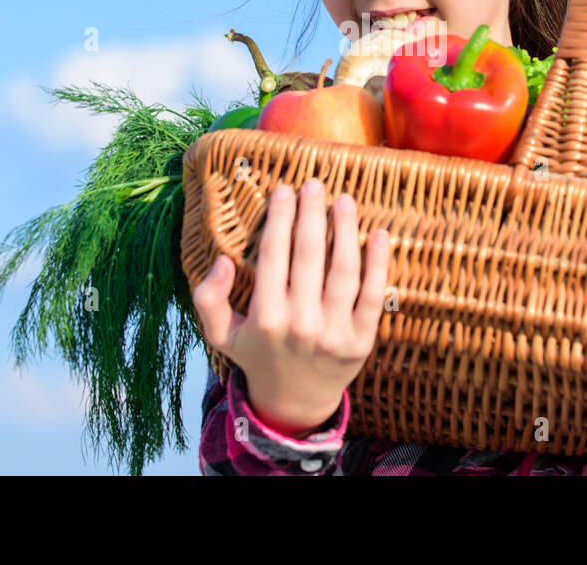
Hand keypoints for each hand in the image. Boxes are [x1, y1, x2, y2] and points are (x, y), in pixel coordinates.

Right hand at [191, 177, 390, 435]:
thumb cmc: (257, 355)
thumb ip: (208, 298)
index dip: (280, 218)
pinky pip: (372, 296)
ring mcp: (334, 333)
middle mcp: (300, 324)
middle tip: (314, 184)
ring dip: (344, 229)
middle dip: (311, 213)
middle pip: (308, 255)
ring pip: (343, 270)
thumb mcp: (221, 334)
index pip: (274, 255)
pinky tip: (378, 233)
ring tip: (344, 199)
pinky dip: (377, 263)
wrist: (295, 403)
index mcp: (265, 318)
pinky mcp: (362, 341)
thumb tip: (223, 261)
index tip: (283, 190)